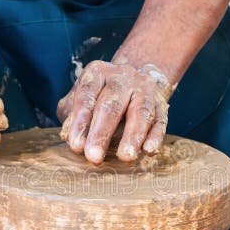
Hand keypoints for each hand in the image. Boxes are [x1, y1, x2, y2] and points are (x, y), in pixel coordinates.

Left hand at [57, 61, 173, 163]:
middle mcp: (122, 77)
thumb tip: (69, 136)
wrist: (134, 80)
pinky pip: (160, 120)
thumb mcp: (83, 98)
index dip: (81, 121)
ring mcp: (144, 89)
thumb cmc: (100, 95)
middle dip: (102, 132)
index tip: (76, 145)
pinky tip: (149, 150)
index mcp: (97, 73)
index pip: (87, 95)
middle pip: (112, 104)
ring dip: (132, 136)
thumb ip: (72, 115)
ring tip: (125, 157)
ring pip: (140, 111)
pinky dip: (155, 136)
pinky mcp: (161, 104)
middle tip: (93, 156)